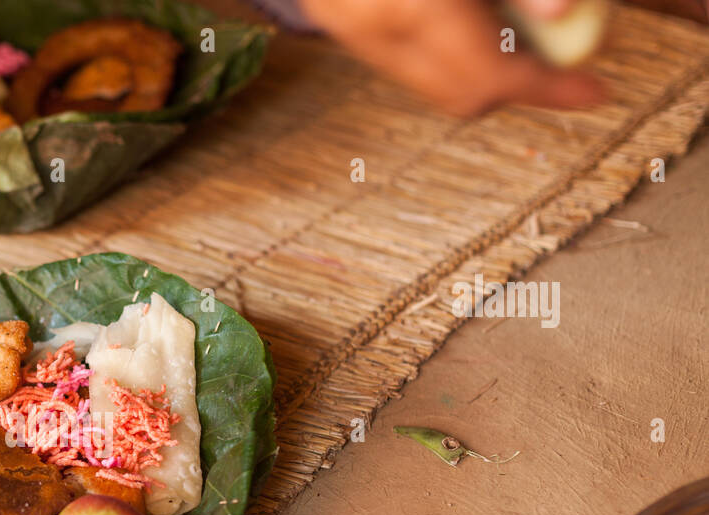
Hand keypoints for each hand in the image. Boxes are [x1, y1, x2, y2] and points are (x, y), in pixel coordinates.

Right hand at [299, 0, 606, 115]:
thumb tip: (560, 13)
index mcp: (422, 6)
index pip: (495, 76)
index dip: (552, 87)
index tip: (594, 88)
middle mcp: (378, 26)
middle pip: (462, 95)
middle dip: (517, 84)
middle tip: (559, 57)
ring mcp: (347, 26)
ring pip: (429, 82)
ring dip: (478, 66)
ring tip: (513, 28)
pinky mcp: (332, 16)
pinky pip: (396, 55)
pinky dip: (439, 44)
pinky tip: (461, 12)